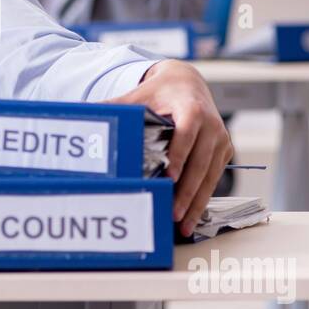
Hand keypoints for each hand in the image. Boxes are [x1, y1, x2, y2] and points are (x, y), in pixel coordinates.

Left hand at [107, 60, 232, 236]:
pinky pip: (214, 177)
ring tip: (183, 225)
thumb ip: (116, 105)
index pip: (186, 136)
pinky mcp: (225, 151)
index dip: (179, 157)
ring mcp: (221, 140)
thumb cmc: (162, 93)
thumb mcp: (140, 95)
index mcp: (191, 109)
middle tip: (173, 213)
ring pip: (210, 175)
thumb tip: (83, 111)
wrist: (188, 84)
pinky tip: (192, 215)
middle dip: (187, 191)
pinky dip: (203, 197)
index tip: (169, 179)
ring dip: (197, 202)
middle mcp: (211, 125)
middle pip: (200, 162)